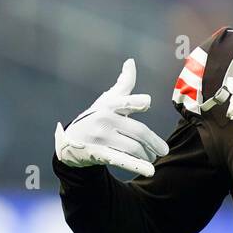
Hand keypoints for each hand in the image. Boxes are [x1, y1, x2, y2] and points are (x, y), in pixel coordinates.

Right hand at [54, 58, 168, 175]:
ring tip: (152, 158)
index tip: (146, 102)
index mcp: (109, 104)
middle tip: (163, 150)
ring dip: (147, 155)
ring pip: (133, 148)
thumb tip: (131, 62)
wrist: (70, 141)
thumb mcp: (107, 100)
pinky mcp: (98, 153)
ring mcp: (101, 137)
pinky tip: (149, 171)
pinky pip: (122, 160)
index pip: (125, 101)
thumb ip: (123, 83)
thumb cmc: (96, 117)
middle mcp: (104, 119)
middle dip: (154, 143)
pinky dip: (137, 166)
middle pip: (138, 131)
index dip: (136, 101)